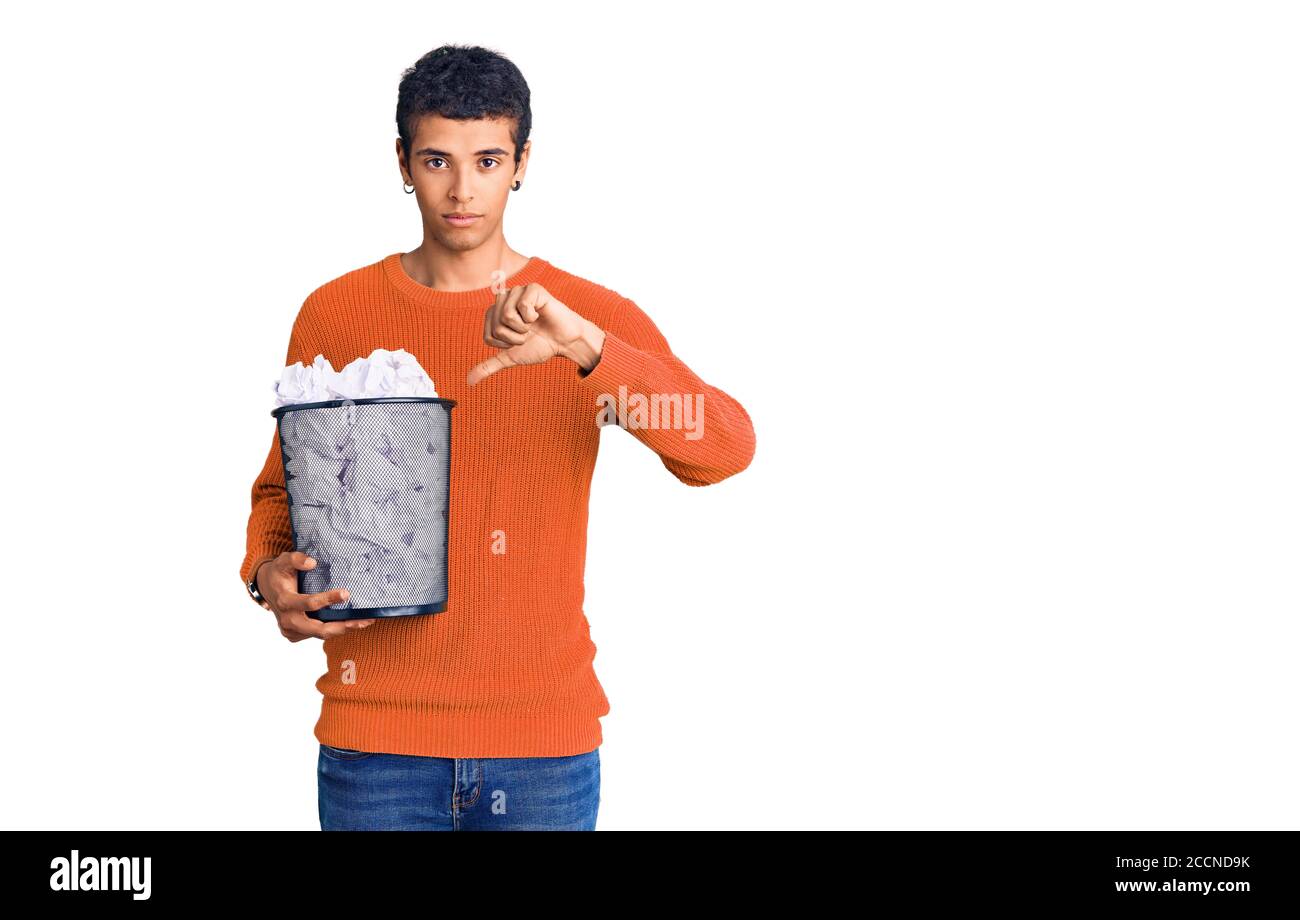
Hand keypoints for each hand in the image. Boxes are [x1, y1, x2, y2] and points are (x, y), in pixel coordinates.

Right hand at [256, 551, 376, 640]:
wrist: (266, 588)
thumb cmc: (278, 573)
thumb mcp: (283, 560)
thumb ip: (296, 559)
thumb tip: (312, 562)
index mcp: (284, 601)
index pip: (309, 603)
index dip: (328, 599)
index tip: (346, 593)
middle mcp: (287, 620)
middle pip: (318, 630)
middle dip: (341, 626)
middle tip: (363, 620)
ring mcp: (291, 631)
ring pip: (320, 635)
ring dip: (343, 630)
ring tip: (364, 623)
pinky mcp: (296, 635)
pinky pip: (318, 635)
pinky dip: (334, 630)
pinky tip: (351, 623)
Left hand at [467, 282, 604, 385]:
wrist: (564, 342)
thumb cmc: (539, 345)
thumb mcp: (510, 357)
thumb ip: (489, 366)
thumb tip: (469, 382)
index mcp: (494, 313)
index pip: (489, 335)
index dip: (505, 344)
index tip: (519, 340)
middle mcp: (503, 299)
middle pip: (496, 326)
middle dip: (514, 337)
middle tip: (528, 333)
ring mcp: (517, 291)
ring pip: (506, 316)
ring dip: (523, 328)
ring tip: (534, 324)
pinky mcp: (532, 288)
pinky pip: (522, 306)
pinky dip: (533, 317)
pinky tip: (540, 314)